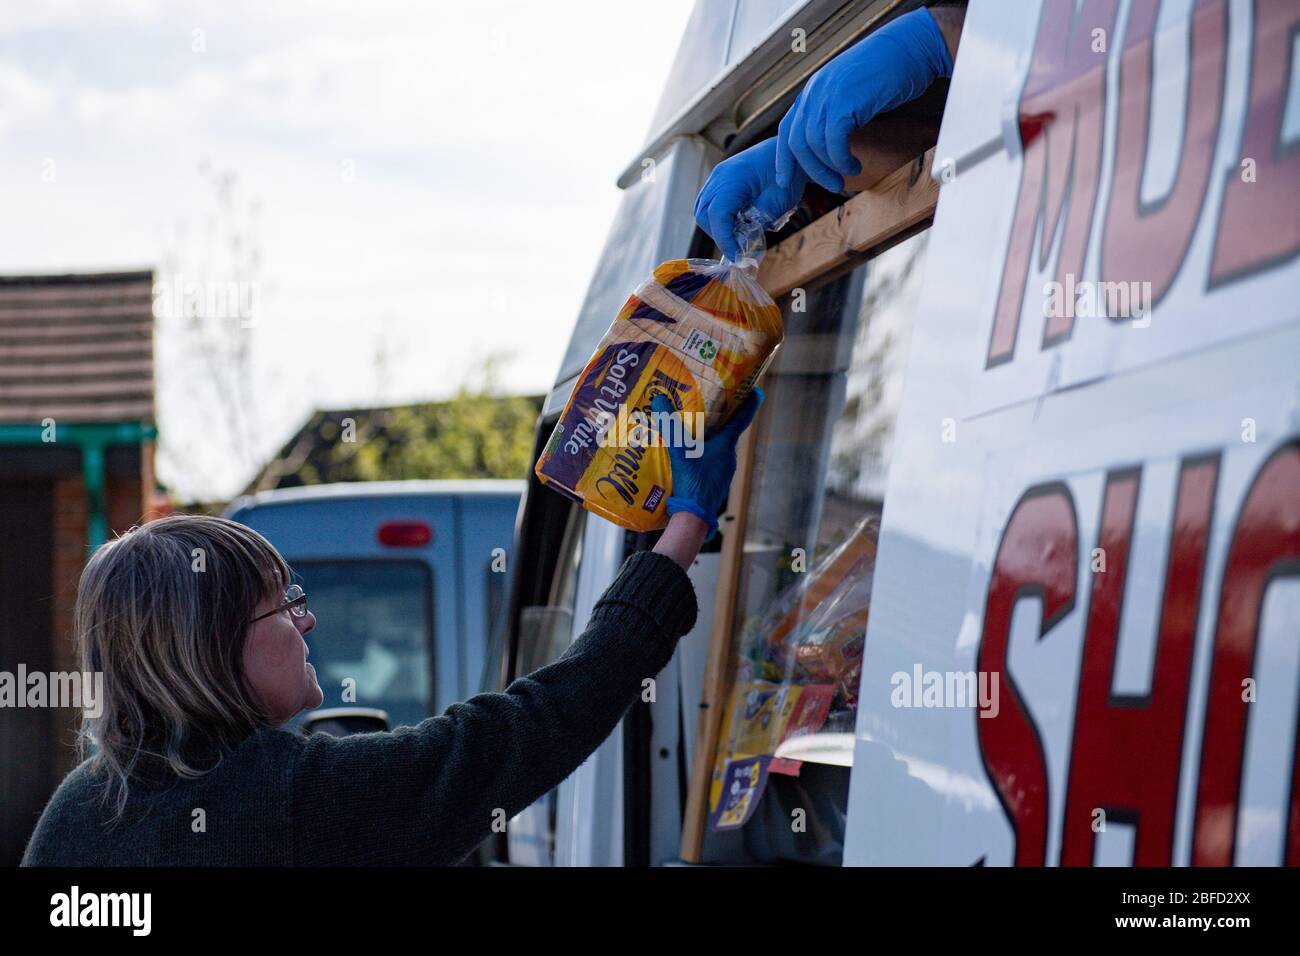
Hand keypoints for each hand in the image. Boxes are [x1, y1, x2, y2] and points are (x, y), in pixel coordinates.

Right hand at [650, 388, 764, 540]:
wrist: (694, 517)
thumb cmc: (691, 483)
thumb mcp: (679, 451)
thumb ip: (669, 425)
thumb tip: (659, 399)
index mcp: (726, 445)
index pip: (743, 418)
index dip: (750, 402)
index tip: (756, 389)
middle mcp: (729, 456)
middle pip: (730, 430)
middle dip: (723, 416)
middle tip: (713, 402)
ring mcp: (724, 470)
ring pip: (721, 447)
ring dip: (712, 437)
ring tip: (696, 427)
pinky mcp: (716, 481)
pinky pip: (714, 460)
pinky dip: (706, 452)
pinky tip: (691, 453)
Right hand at [694, 139, 805, 260]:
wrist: (790, 152)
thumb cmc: (788, 174)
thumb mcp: (779, 202)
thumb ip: (759, 222)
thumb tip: (743, 242)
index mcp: (734, 177)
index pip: (717, 214)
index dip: (724, 239)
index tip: (737, 256)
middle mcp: (720, 176)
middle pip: (703, 213)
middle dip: (718, 235)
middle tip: (737, 248)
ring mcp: (717, 177)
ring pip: (702, 210)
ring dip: (716, 228)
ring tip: (737, 236)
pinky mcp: (719, 182)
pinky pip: (709, 204)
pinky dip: (718, 219)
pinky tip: (736, 223)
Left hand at [774, 7, 953, 193]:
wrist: (912, 48)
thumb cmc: (889, 72)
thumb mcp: (851, 94)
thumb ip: (835, 114)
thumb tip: (829, 146)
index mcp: (813, 90)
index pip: (787, 129)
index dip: (784, 159)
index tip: (785, 181)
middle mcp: (815, 91)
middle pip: (796, 142)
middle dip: (811, 171)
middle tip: (830, 184)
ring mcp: (827, 94)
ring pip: (813, 144)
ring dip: (828, 167)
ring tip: (847, 174)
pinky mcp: (844, 100)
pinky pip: (833, 141)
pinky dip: (841, 159)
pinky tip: (854, 164)